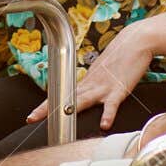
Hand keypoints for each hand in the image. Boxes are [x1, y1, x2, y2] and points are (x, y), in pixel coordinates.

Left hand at [27, 25, 153, 131]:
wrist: (134, 42)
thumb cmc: (120, 58)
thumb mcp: (102, 73)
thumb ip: (93, 86)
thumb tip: (86, 97)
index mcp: (85, 82)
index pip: (61, 95)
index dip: (46, 105)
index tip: (32, 116)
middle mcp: (90, 84)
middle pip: (65, 99)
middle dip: (48, 109)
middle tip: (32, 118)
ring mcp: (103, 87)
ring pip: (82, 100)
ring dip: (69, 111)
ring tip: (57, 122)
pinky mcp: (118, 89)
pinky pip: (111, 104)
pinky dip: (107, 114)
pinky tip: (104, 124)